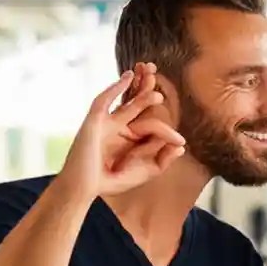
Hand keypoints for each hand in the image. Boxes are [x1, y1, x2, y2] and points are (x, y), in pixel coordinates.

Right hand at [58, 63, 186, 198]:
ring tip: (153, 77)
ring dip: (138, 88)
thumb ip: (163, 160)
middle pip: (138, 105)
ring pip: (126, 100)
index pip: (151, 125)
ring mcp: (107, 123)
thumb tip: (181, 147)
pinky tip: (128, 76)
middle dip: (148, 92)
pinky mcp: (94, 120)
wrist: (84, 188)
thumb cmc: (111, 182)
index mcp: (130, 139)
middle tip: (161, 81)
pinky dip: (116, 87)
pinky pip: (105, 100)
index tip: (179, 141)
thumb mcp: (145, 172)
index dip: (166, 131)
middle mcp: (119, 128)